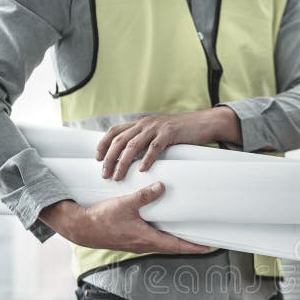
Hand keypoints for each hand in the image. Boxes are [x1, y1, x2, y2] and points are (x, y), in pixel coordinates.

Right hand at [39, 182, 209, 253]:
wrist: (82, 229)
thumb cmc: (102, 219)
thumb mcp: (125, 203)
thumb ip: (144, 195)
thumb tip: (161, 187)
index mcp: (147, 239)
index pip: (176, 246)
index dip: (193, 247)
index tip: (208, 246)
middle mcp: (145, 245)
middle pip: (173, 247)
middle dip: (189, 245)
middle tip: (204, 240)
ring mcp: (138, 244)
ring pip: (164, 245)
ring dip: (177, 241)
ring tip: (189, 234)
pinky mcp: (132, 240)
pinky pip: (154, 241)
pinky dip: (164, 237)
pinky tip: (165, 228)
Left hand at [96, 107, 241, 180]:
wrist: (202, 123)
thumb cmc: (180, 131)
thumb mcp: (157, 132)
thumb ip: (144, 139)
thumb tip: (131, 154)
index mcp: (140, 123)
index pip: (114, 131)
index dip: (103, 145)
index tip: (97, 159)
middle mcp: (145, 123)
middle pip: (120, 140)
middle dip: (109, 159)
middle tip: (104, 174)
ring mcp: (156, 128)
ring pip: (133, 145)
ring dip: (123, 162)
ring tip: (118, 176)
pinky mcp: (169, 134)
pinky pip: (154, 148)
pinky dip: (146, 160)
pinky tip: (142, 170)